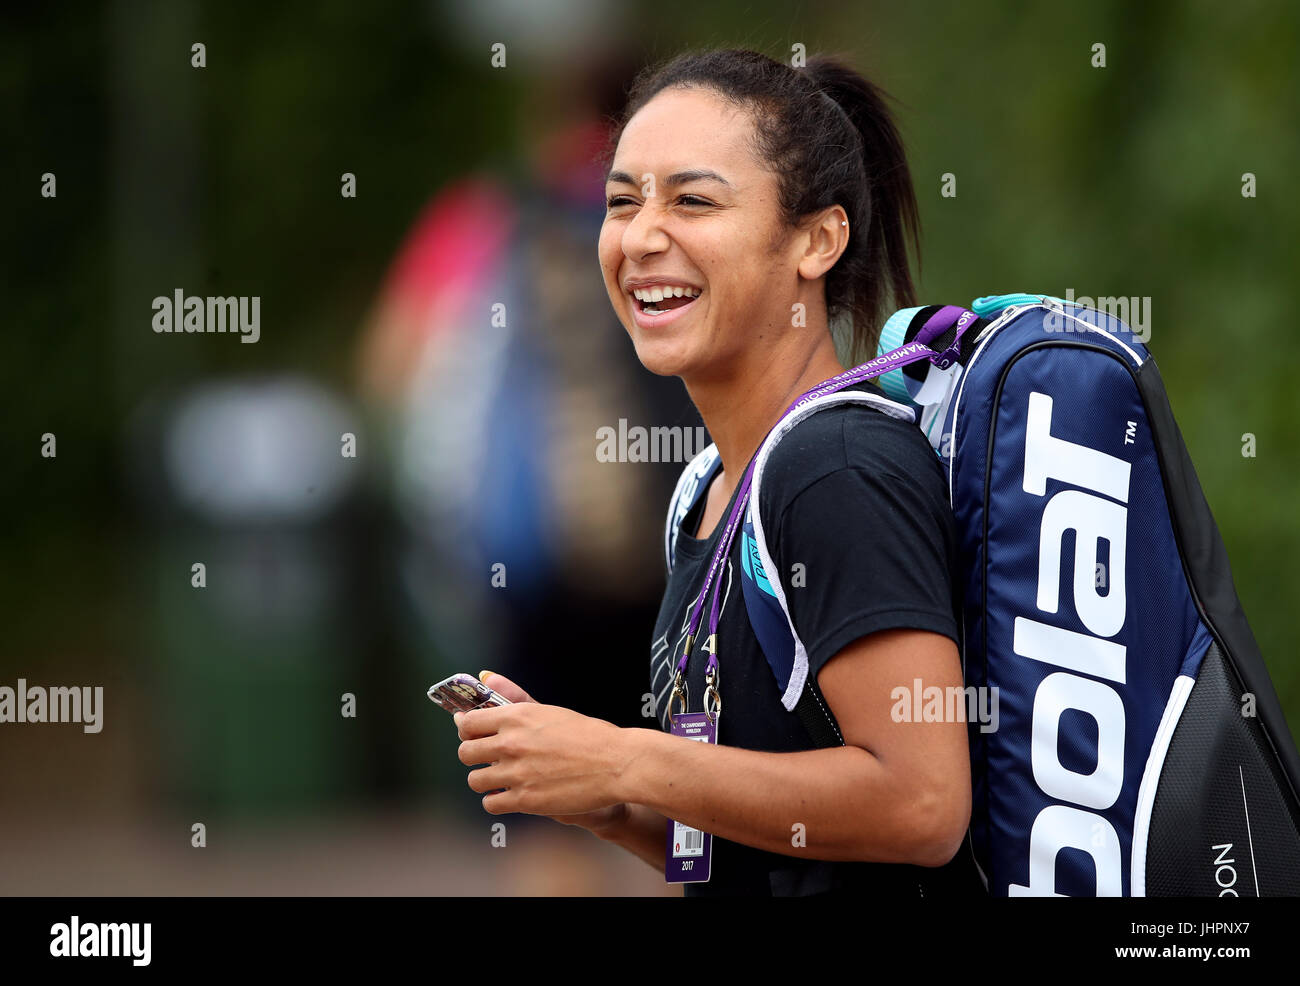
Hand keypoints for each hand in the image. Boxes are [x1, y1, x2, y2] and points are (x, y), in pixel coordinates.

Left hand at [454, 689, 635, 820]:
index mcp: (516, 716)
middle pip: (466, 752)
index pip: (468, 722)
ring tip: (502, 778)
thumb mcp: (549, 710)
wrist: (617, 764)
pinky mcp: (525, 799)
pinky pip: (491, 803)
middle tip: (490, 758)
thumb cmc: (589, 735)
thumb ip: (514, 695)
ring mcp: (516, 773)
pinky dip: (497, 800)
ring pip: (475, 780)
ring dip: (485, 780)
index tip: (474, 734)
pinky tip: (510, 795)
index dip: (468, 729)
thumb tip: (486, 676)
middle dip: (474, 756)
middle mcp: (510, 743)